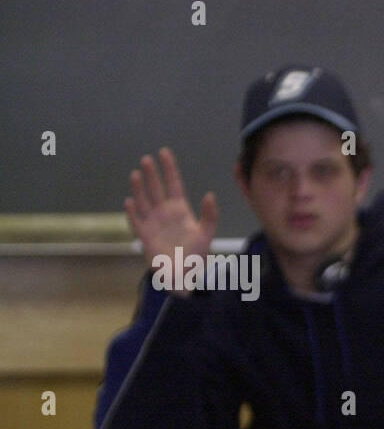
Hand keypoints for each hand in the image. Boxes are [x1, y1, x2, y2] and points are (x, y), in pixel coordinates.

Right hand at [125, 147, 218, 282]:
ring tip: (136, 174)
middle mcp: (165, 214)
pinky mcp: (145, 237)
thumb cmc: (197, 255)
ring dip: (140, 189)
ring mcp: (153, 224)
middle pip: (156, 189)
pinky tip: (129, 202)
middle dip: (152, 175)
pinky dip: (132, 213)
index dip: (169, 169)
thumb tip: (210, 194)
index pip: (174, 184)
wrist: (185, 276)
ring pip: (144, 202)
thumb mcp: (207, 234)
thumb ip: (210, 215)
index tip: (164, 152)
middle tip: (147, 159)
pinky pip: (136, 222)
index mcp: (180, 210)